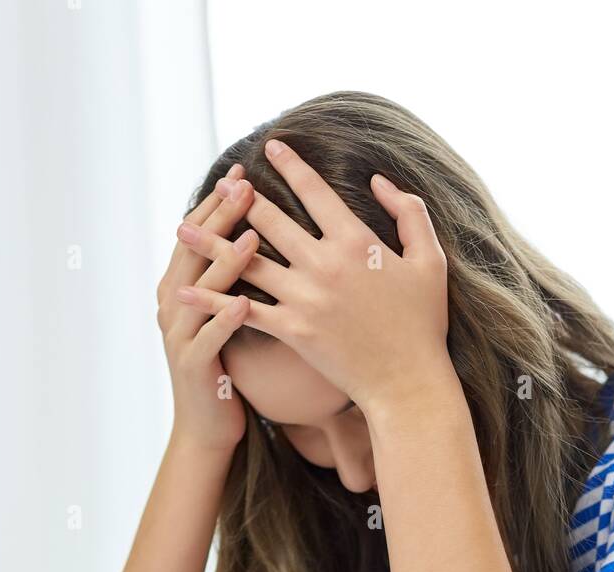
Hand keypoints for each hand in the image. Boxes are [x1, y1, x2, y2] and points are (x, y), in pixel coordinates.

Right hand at [155, 167, 258, 453]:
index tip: (245, 173)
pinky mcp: (193, 366)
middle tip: (246, 186)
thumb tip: (258, 234)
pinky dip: (226, 318)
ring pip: (201, 291)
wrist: (206, 428)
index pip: (198, 236)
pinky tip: (247, 301)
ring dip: (226, 262)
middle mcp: (173, 307)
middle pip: (195, 252)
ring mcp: (179, 336)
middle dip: (220, 218)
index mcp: (181, 290)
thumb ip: (231, 279)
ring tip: (253, 235)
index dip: (218, 204)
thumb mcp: (225, 316)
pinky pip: (210, 338)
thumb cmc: (225, 369)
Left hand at [179, 144, 452, 416]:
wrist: (408, 381)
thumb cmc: (423, 324)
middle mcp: (323, 263)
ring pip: (248, 261)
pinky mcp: (292, 331)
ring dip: (211, 244)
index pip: (314, 191)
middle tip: (218, 182)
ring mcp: (304, 298)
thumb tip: (378, 180)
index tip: (271, 147)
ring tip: (183, 230)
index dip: (290, 165)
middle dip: (240, 199)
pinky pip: (244, 312)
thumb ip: (408, 212)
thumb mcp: (429, 259)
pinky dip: (212, 303)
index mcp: (354, 240)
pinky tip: (184, 293)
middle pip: (270, 220)